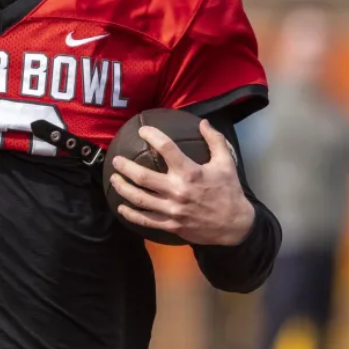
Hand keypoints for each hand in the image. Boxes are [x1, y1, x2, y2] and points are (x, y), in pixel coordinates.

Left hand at [109, 119, 256, 245]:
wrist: (234, 225)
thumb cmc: (229, 191)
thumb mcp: (226, 163)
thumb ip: (215, 140)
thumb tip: (203, 122)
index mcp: (191, 173)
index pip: (167, 149)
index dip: (153, 136)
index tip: (142, 131)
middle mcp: (178, 191)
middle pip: (143, 177)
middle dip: (126, 167)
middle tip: (116, 160)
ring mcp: (172, 210)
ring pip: (140, 199)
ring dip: (123, 188)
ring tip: (114, 179)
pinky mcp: (171, 225)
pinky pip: (146, 220)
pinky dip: (131, 214)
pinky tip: (121, 207)